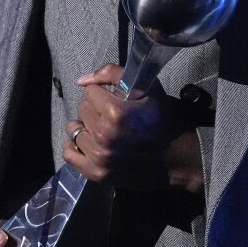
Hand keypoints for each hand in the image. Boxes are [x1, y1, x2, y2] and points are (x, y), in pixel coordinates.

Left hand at [64, 64, 204, 192]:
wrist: (178, 159)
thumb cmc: (164, 120)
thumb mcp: (147, 88)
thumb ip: (113, 73)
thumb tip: (82, 81)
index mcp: (115, 112)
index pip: (90, 92)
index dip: (104, 93)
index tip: (117, 100)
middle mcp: (103, 135)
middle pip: (82, 109)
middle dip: (96, 109)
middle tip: (113, 116)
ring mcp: (99, 156)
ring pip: (74, 130)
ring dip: (87, 127)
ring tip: (103, 130)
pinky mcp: (96, 173)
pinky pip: (69, 154)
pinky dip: (76, 146)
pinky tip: (90, 143)